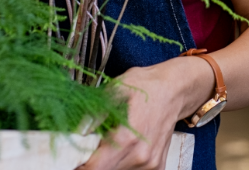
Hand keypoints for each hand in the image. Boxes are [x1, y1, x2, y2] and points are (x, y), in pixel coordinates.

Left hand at [78, 56, 214, 169]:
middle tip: (91, 145)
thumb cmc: (146, 86)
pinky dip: (123, 162)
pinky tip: (124, 147)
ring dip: (108, 162)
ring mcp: (150, 164)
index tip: (73, 157)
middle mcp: (141, 156)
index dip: (80, 164)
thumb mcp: (116, 89)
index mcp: (128, 138)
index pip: (95, 168)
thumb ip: (94, 113)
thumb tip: (75, 131)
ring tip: (110, 142)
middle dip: (92, 161)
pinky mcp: (156, 166)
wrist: (175, 89)